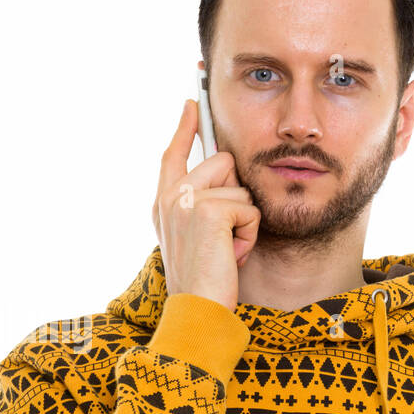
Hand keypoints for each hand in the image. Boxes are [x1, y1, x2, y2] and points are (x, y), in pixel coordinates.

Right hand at [152, 100, 260, 311]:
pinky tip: (231, 255)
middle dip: (236, 194)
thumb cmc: (205, 284)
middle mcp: (169, 198)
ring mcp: (185, 202)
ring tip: (227, 250)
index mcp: (163, 204)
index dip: (185, 127)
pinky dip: (249, 235)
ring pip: (240, 187)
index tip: (192, 101)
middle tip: (224, 236)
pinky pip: (249, 208)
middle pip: (221, 161)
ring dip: (245, 221)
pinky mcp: (208, 210)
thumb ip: (202, 206)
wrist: (197, 312)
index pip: (173, 154)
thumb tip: (227, 174)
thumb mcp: (197, 239)